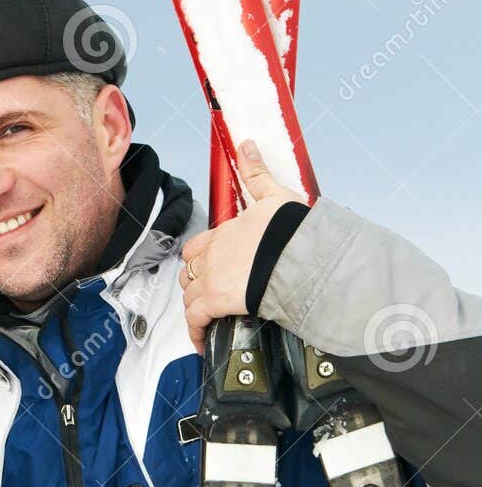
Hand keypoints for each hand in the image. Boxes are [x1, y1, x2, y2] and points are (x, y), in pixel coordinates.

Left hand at [179, 140, 307, 356]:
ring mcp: (210, 278)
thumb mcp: (274, 196)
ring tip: (207, 319)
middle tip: (209, 297)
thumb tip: (245, 145)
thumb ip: (257, 173)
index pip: (197, 247)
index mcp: (223, 233)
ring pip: (189, 294)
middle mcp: (211, 254)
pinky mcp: (215, 301)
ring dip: (196, 306)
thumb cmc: (291, 231)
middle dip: (196, 283)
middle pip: (189, 272)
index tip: (208, 269)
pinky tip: (202, 341)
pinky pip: (195, 319)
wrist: (298, 256)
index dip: (201, 259)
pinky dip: (195, 331)